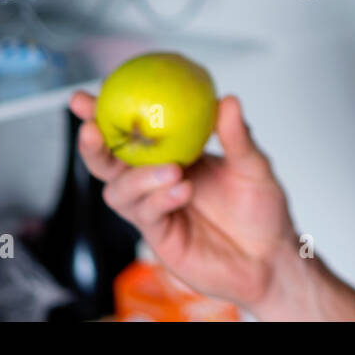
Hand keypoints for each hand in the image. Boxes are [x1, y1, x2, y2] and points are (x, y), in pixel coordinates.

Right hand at [69, 90, 297, 309]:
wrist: (270, 256)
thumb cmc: (261, 209)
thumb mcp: (253, 165)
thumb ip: (237, 136)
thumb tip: (227, 100)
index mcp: (173, 155)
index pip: (131, 132)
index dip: (102, 115)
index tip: (83, 97)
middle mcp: (157, 181)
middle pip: (109, 164)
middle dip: (94, 146)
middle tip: (93, 129)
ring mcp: (155, 210)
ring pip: (119, 192)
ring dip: (138, 177)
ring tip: (173, 170)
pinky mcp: (161, 237)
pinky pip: (146, 216)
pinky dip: (159, 199)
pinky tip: (182, 190)